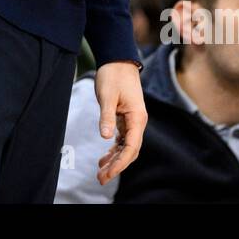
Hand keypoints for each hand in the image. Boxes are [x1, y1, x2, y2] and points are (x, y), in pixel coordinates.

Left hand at [94, 60, 146, 185]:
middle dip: (117, 166)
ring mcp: (133, 121)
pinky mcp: (126, 118)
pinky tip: (104, 158)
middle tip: (101, 178)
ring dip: (115, 160)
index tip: (108, 173)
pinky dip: (114, 150)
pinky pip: (122, 139)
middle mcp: (138, 122)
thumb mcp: (107, 96)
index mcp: (137, 117)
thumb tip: (105, 137)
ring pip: (126, 147)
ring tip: (100, 173)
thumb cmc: (113, 76)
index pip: (131, 147)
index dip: (120, 163)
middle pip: (130, 151)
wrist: (118, 60)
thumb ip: (107, 116)